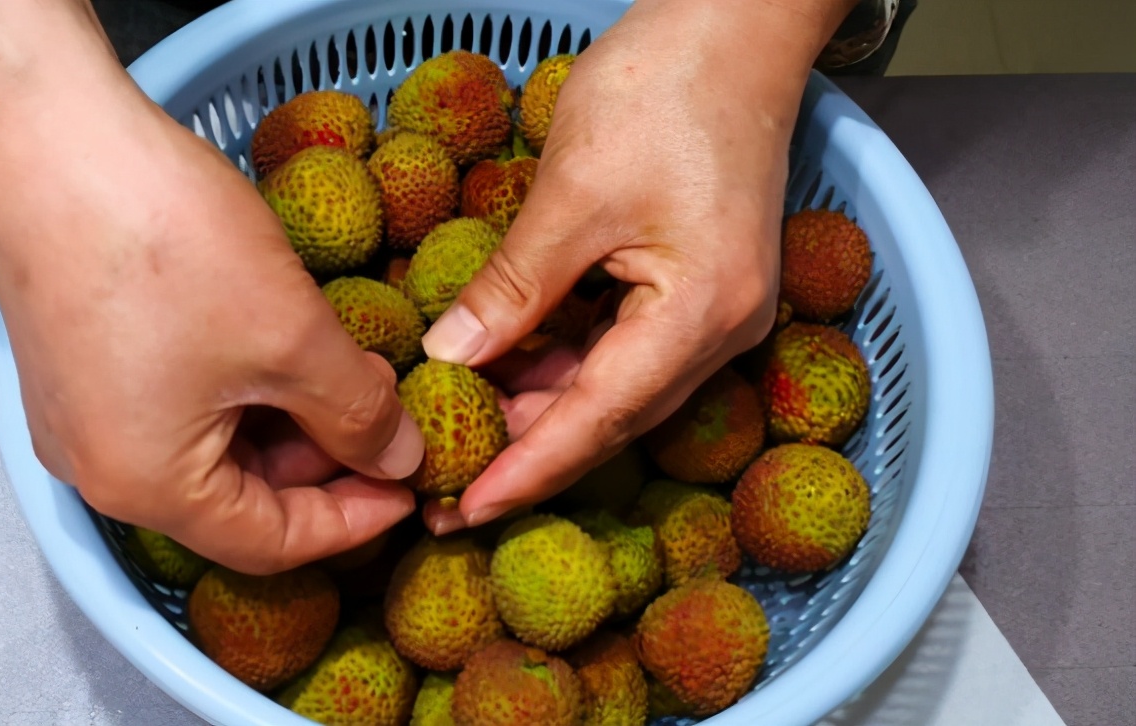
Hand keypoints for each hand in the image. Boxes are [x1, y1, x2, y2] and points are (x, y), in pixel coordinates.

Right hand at [0, 0, 423, 573]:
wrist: (47, 135)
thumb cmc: (166, 245)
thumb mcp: (291, 338)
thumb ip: (357, 413)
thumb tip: (400, 459)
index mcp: (147, 487)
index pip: (271, 544)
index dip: (354, 522)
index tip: (412, 490)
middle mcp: (99, 469)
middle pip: (236, 499)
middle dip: (322, 464)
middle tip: (388, 419)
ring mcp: (79, 414)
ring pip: (208, 447)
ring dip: (284, 421)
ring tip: (346, 372)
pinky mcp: (76, 361)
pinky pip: (173, 404)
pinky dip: (239, 389)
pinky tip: (282, 343)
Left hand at [422, 0, 854, 531]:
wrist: (733, 24)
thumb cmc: (666, 89)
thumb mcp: (573, 194)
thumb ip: (513, 288)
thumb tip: (450, 360)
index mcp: (701, 313)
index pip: (600, 417)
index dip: (529, 469)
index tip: (465, 510)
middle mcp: (720, 329)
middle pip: (611, 416)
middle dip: (527, 453)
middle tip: (446, 491)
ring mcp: (713, 309)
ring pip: (613, 385)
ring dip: (539, 409)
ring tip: (462, 436)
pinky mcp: (693, 285)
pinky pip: (621, 347)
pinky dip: (561, 363)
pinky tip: (505, 371)